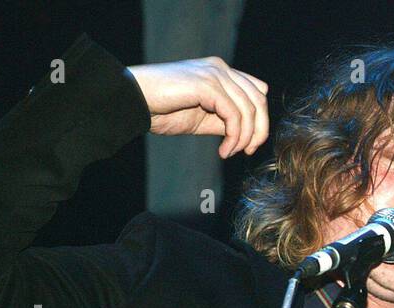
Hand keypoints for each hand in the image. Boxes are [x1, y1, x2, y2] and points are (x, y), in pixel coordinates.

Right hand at [126, 57, 268, 157]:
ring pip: (249, 109)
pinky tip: (223, 151)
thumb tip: (248, 134)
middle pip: (259, 100)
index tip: (248, 145)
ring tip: (230, 152)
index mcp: (220, 71)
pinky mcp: (207, 84)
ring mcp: (214, 73)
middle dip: (259, 131)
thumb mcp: (202, 116)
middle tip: (247, 152)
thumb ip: (225, 119)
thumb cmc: (162, 109)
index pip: (257, 91)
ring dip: (244, 138)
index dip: (260, 120)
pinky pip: (234, 115)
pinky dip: (234, 137)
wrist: (134, 101)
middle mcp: (220, 68)